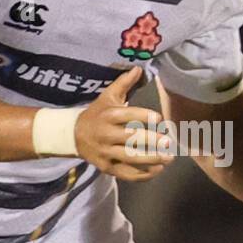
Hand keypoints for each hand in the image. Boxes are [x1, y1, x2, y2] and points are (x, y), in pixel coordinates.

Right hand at [75, 67, 174, 181]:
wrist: (74, 136)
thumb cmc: (97, 113)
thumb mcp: (107, 96)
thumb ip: (123, 83)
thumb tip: (139, 68)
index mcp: (108, 115)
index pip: (127, 115)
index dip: (143, 116)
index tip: (159, 118)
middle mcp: (106, 134)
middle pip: (130, 139)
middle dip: (150, 142)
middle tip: (169, 142)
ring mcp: (106, 152)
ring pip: (130, 158)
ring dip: (151, 160)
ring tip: (169, 159)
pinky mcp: (107, 167)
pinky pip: (126, 173)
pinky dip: (142, 175)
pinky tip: (158, 170)